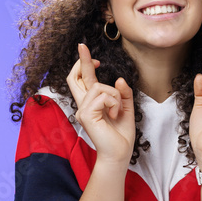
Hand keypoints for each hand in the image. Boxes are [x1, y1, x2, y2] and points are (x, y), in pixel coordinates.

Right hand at [65, 43, 134, 165]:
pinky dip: (114, 103)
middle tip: (83, 46)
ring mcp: (82, 110)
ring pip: (98, 86)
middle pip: (75, 77)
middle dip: (81, 60)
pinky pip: (103, 96)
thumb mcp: (126, 109)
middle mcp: (83, 105)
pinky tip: (114, 115)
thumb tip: (118, 80)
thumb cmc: (121, 135)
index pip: (82, 80)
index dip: (83, 64)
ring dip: (115, 96)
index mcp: (91, 103)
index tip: (87, 52)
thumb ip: (123, 94)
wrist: (119, 154)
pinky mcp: (86, 115)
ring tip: (117, 111)